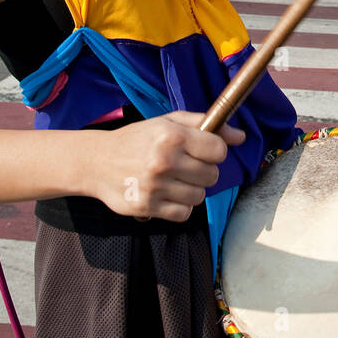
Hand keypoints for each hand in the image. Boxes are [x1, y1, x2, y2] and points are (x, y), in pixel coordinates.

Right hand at [93, 111, 246, 220]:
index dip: (214, 152)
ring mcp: (155, 186)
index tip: (202, 151)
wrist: (96, 162)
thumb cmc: (137, 140)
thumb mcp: (168, 123)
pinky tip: (166, 194)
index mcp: (172, 136)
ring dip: (191, 189)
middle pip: (212, 176)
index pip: (218, 151)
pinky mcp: (147, 207)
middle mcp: (164, 161)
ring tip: (173, 180)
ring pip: (199, 196)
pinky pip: (184, 213)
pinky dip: (179, 207)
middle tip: (184, 166)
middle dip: (203, 171)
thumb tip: (240, 137)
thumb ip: (205, 125)